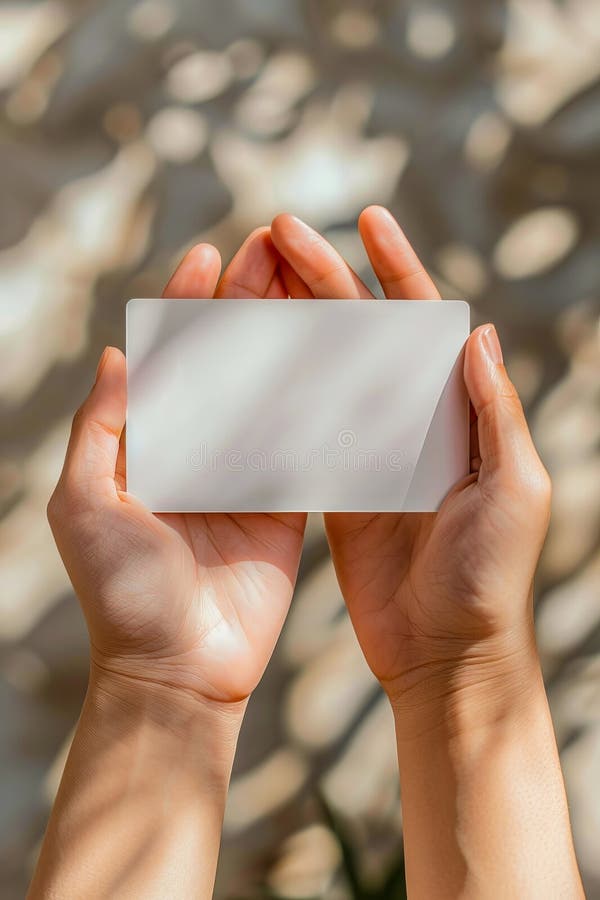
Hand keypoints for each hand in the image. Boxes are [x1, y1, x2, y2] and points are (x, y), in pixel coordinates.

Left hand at [48, 229, 305, 707]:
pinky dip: (320, 393)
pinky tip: (341, 348)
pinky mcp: (284, 499)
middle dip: (247, 298)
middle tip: (274, 244)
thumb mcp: (85, 504)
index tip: (211, 254)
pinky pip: (305, 436)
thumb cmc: (121, 592)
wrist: (179, 668)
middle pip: (225, 354)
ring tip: (313, 277)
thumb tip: (117, 352)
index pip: (168, 354)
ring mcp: (243, 470)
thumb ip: (103, 428)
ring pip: (270, 383)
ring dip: (288, 329)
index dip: (186, 301)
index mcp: (146, 440)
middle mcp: (196, 446)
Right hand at [271, 207, 550, 710]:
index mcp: (461, 414)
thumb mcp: (514, 492)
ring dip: (300, 322)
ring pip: (332, 371)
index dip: (399, 268)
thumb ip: (495, 415)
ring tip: (258, 281)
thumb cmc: (490, 578)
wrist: (448, 654)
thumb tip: (479, 335)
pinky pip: (309, 429)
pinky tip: (251, 363)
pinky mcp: (342, 489)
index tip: (367, 220)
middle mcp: (417, 423)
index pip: (427, 323)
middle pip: (368, 332)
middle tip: (282, 232)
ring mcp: (376, 454)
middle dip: (329, 277)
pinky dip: (283, 394)